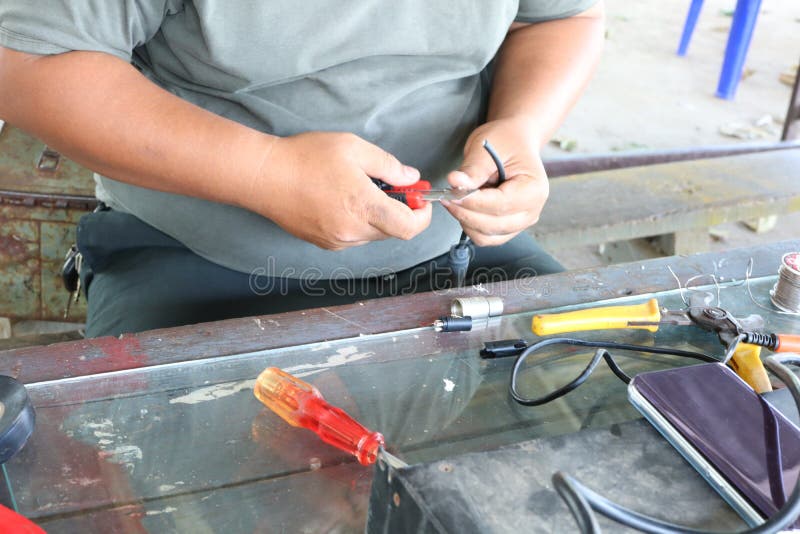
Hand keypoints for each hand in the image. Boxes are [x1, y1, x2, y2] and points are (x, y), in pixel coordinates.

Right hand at [245, 132, 431, 250]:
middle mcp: (353, 231)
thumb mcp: (353, 148)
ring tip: (361, 189)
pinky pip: (353, 237)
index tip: (420, 199)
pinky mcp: (323, 243)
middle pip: (393, 232)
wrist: (263, 177)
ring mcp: (337, 240)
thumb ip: (388, 165)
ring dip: (378, 217)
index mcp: (364, 207)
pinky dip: (359, 222)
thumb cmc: (306, 157)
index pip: (409, 227)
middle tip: (393, 186)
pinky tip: (343, 200)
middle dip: (400, 212)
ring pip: (373, 235)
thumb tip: (411, 178)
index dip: (423, 215)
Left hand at [443, 118, 548, 246]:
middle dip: (466, 213)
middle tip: (446, 196)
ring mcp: (521, 222)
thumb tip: (455, 181)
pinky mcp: (508, 227)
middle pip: (493, 225)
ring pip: (487, 236)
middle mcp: (531, 211)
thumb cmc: (506, 142)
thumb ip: (473, 168)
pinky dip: (470, 225)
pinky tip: (464, 207)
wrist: (515, 141)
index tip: (451, 195)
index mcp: (533, 190)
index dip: (472, 202)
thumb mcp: (486, 147)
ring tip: (456, 199)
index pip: (499, 205)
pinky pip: (485, 237)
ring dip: (466, 220)